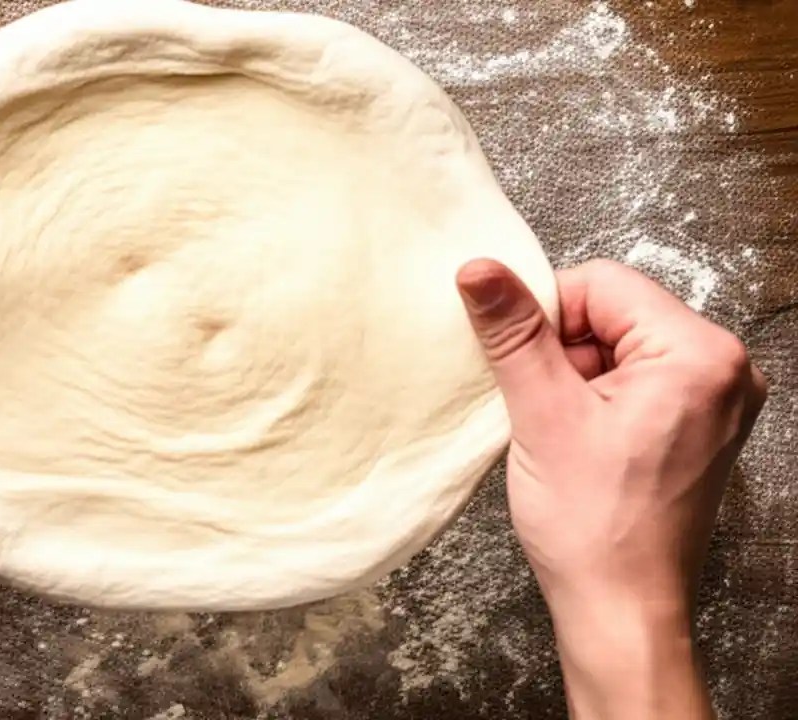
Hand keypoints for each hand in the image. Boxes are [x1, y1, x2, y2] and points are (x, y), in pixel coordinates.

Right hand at [456, 258, 765, 718]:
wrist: (620, 609)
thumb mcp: (542, 413)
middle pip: (614, 313)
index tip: (519, 362)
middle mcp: (724, 369)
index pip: (602, 283)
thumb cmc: (593, 525)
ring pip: (619, 348)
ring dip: (575, 377)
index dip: (546, 314)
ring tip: (560, 432)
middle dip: (563, 350)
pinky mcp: (699, 426)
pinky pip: (636, 381)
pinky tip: (578, 441)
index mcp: (699, 354)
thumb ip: (513, 332)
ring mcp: (716, 400)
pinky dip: (595, 399)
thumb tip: (479, 269)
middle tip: (542, 408)